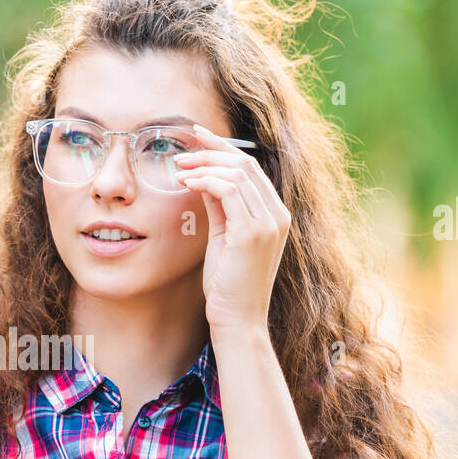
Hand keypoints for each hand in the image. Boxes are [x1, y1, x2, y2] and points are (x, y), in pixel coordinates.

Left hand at [174, 123, 290, 335]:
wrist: (236, 320)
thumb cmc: (227, 285)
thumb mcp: (223, 238)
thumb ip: (219, 208)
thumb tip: (203, 179)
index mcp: (275, 215)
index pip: (251, 169)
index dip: (223, 149)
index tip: (197, 138)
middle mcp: (278, 215)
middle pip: (245, 165)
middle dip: (211, 151)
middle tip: (181, 151)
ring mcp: (269, 223)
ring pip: (237, 173)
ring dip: (203, 166)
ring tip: (178, 169)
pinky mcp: (253, 232)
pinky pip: (228, 190)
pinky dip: (205, 181)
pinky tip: (186, 184)